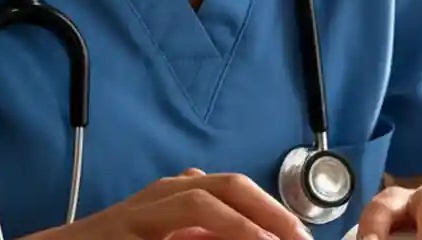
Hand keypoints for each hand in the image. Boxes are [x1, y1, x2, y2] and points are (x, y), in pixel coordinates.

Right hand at [23, 168, 313, 239]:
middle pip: (223, 187)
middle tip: (297, 236)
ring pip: (196, 202)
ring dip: (237, 222)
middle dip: (266, 210)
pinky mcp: (119, 236)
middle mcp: (159, 196)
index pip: (235, 188)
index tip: (302, 233)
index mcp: (176, 192)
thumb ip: (204, 229)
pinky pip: (161, 236)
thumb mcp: (166, 232)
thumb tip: (261, 232)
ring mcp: (136, 215)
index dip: (273, 209)